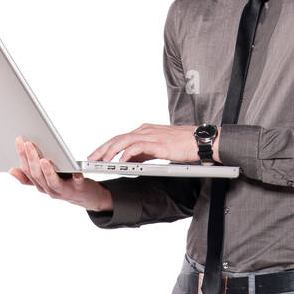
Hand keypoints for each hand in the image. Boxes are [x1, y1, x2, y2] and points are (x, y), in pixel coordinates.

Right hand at [9, 137, 112, 211]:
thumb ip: (29, 177)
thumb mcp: (45, 180)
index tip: (19, 140)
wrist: (87, 197)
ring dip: (47, 171)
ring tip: (43, 159)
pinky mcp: (79, 188)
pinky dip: (77, 178)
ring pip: (52, 182)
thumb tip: (11, 170)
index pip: (27, 170)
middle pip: (37, 175)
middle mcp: (49, 189)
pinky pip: (77, 183)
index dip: (22, 156)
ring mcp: (64, 190)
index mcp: (40, 184)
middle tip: (28, 144)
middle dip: (31, 159)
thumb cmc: (65, 184)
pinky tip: (77, 172)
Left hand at [86, 123, 215, 163]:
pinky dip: (126, 154)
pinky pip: (137, 147)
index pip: (120, 138)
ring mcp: (151, 135)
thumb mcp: (159, 149)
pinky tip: (120, 162)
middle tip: (90, 159)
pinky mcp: (158, 143)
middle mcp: (146, 130)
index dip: (106, 147)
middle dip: (102, 149)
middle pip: (118, 138)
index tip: (96, 156)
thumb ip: (144, 152)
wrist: (202, 142)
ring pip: (124, 141)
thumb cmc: (185, 146)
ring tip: (101, 162)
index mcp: (145, 131)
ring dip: (110, 152)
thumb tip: (129, 160)